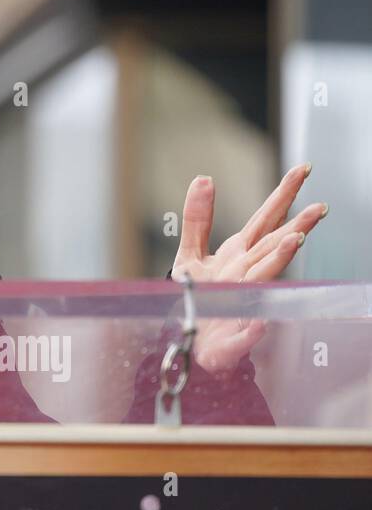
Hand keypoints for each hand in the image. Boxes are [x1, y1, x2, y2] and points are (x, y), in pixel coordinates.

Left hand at [172, 163, 326, 374]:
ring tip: (294, 241)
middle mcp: (246, 274)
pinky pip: (245, 332)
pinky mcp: (234, 337)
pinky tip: (259, 321)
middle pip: (272, 245)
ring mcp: (244, 302)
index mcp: (239, 254)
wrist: (190, 338)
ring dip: (278, 260)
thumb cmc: (198, 296)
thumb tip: (204, 178)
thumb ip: (197, 218)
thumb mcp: (190, 252)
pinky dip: (253, 327)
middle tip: (319, 207)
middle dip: (296, 226)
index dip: (283, 195)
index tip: (303, 170)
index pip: (264, 220)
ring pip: (263, 279)